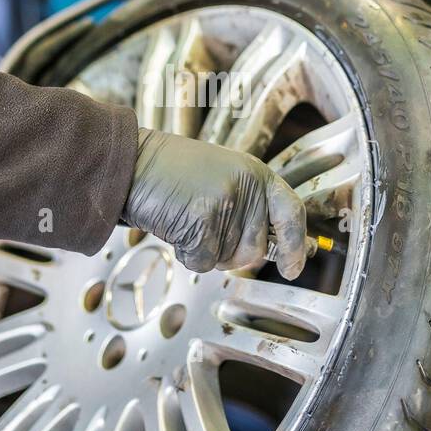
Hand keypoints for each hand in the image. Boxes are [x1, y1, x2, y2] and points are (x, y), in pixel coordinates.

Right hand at [122, 128, 307, 278]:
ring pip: (228, 260)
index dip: (297, 245)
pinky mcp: (204, 223)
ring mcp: (227, 205)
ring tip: (188, 219)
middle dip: (232, 253)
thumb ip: (249, 206)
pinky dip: (187, 254)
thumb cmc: (172, 173)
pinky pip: (203, 263)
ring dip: (206, 252)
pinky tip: (176, 226)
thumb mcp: (222, 178)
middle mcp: (247, 188)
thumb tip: (270, 248)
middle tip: (205, 228)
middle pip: (257, 251)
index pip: (291, 212)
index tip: (294, 268)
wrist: (134, 162)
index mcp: (256, 174)